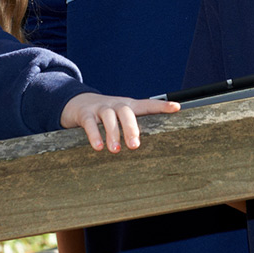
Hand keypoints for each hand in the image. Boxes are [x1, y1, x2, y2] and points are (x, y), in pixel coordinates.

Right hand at [61, 93, 178, 151]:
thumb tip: (148, 149)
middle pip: (126, 111)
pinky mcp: (85, 114)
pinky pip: (90, 123)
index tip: (176, 108)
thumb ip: (133, 127)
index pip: (147, 104)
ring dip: (113, 133)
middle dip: (131, 128)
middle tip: (135, 146)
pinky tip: (98, 147)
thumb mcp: (120, 117)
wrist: (77, 102)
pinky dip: (94, 135)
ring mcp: (100, 108)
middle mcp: (115, 105)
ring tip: (116, 150)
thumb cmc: (105, 114)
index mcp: (128, 106)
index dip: (161, 106)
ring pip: (108, 116)